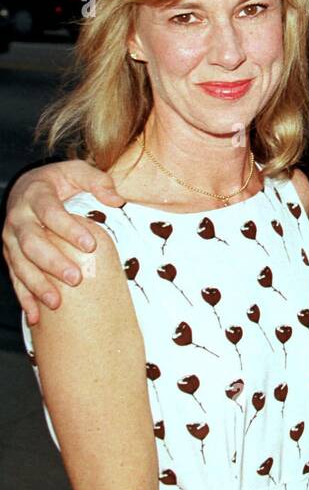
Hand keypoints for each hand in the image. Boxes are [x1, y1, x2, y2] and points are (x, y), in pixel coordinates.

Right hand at [2, 159, 122, 324]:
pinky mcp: (11, 256)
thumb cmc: (59, 182)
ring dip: (37, 285)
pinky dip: (25, 298)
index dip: (68, 229)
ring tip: (56, 302)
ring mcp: (11, 239)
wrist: (27, 187)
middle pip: (32, 243)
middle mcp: (18, 218)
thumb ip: (97, 181)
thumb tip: (116, 199)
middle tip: (76, 278)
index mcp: (36, 195)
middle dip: (53, 262)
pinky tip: (36, 317)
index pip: (50, 212)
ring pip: (20, 264)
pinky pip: (15, 279)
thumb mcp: (77, 172)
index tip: (90, 245)